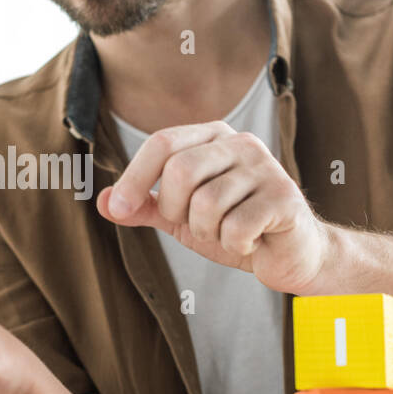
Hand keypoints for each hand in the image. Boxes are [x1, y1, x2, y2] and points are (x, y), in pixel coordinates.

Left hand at [96, 121, 329, 293]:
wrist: (290, 255)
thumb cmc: (235, 228)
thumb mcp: (181, 218)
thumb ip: (145, 207)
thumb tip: (102, 202)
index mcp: (212, 138)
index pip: (162, 143)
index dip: (134, 177)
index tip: (118, 207)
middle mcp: (240, 143)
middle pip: (181, 170)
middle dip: (177, 210)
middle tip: (196, 226)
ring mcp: (266, 168)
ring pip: (206, 204)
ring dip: (208, 232)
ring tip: (228, 232)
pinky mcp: (285, 198)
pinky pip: (235, 227)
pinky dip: (235, 245)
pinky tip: (251, 242)